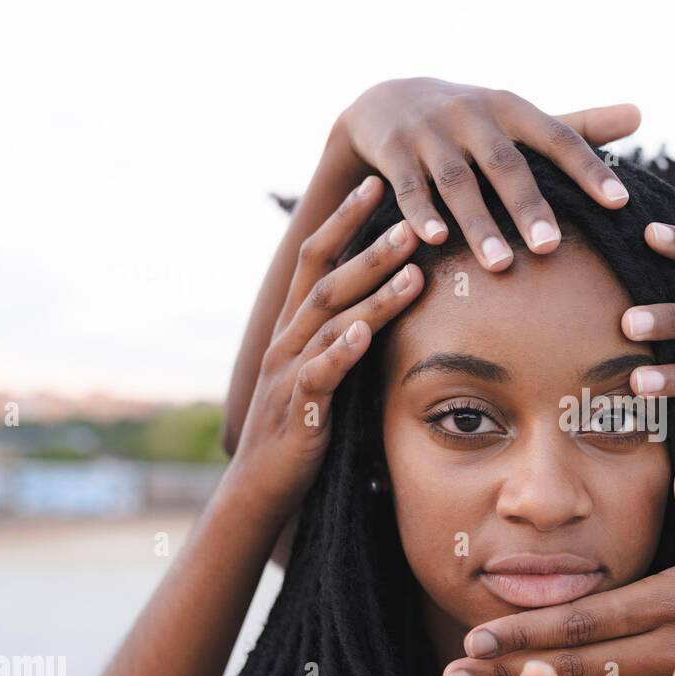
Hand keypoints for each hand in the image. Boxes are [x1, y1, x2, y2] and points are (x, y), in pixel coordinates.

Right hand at [225, 178, 423, 517]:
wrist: (261, 491)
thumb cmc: (302, 429)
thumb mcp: (324, 373)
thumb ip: (345, 334)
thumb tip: (383, 302)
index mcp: (294, 327)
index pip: (316, 259)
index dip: (345, 220)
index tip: (378, 184)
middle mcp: (287, 342)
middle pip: (327, 281)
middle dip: (369, 247)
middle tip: (412, 218)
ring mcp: (290, 375)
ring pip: (330, 322)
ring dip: (373, 293)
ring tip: (413, 269)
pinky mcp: (299, 412)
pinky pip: (320, 377)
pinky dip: (342, 354)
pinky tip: (365, 335)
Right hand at [338, 78, 638, 269]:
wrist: (385, 101)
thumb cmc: (471, 123)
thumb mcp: (518, 118)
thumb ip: (578, 125)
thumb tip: (640, 113)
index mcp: (511, 108)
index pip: (558, 137)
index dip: (588, 169)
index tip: (620, 203)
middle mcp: (472, 114)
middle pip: (506, 163)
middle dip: (528, 205)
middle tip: (551, 247)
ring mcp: (430, 132)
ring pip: (457, 181)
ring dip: (478, 222)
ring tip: (500, 264)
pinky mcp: (393, 150)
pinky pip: (409, 187)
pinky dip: (421, 214)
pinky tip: (436, 242)